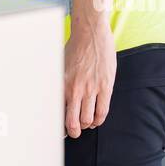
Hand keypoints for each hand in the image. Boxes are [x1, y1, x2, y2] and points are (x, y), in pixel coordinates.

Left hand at [63, 17, 115, 138]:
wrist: (91, 33)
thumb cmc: (76, 46)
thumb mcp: (61, 65)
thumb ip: (62, 82)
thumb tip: (59, 97)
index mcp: (63, 84)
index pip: (59, 112)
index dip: (59, 123)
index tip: (60, 127)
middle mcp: (76, 89)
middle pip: (73, 122)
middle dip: (73, 131)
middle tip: (74, 132)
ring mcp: (91, 89)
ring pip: (88, 119)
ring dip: (87, 126)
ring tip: (86, 124)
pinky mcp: (105, 86)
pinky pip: (103, 111)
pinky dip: (99, 120)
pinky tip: (96, 119)